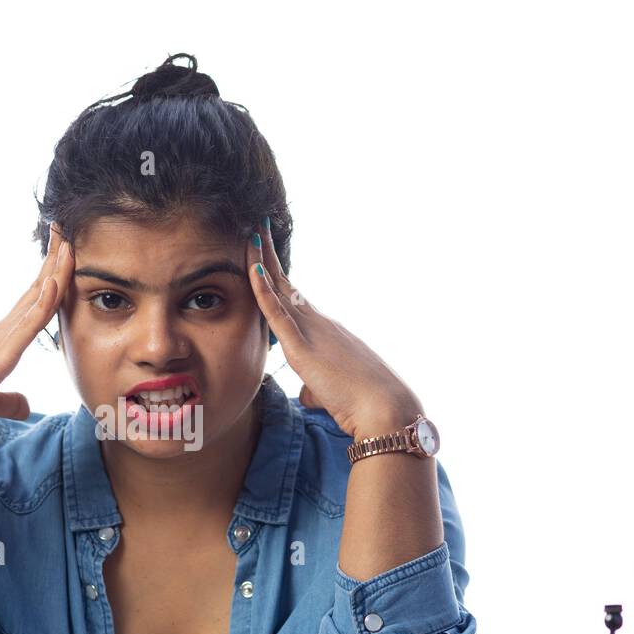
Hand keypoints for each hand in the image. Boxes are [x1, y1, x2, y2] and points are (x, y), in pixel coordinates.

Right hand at [0, 222, 74, 431]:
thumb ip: (7, 401)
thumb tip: (26, 407)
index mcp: (0, 339)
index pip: (32, 303)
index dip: (49, 279)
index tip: (61, 254)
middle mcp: (1, 331)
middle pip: (36, 291)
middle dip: (53, 262)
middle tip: (65, 231)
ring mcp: (1, 339)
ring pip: (36, 301)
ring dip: (54, 272)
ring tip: (67, 243)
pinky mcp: (0, 355)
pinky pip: (27, 326)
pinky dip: (43, 305)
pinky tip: (55, 283)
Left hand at [247, 220, 422, 440]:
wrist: (383, 408)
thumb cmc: (361, 403)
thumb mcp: (331, 393)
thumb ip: (315, 387)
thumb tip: (309, 393)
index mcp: (321, 332)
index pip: (292, 296)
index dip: (276, 274)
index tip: (265, 250)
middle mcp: (317, 323)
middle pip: (284, 283)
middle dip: (268, 254)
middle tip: (257, 225)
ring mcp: (311, 331)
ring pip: (279, 289)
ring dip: (262, 261)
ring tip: (251, 232)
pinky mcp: (302, 348)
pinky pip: (278, 314)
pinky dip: (263, 291)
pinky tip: (253, 270)